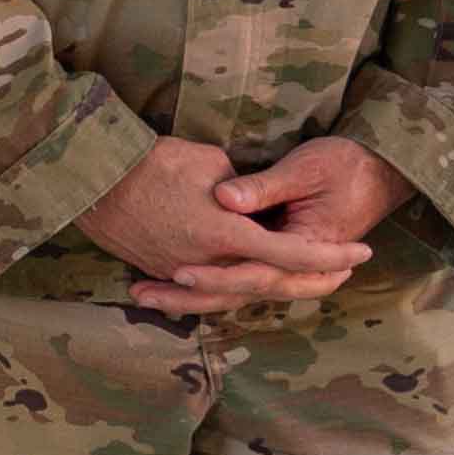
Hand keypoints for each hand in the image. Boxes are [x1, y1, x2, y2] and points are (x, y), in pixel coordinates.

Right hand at [78, 137, 375, 318]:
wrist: (92, 177)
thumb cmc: (153, 161)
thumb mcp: (209, 162)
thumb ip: (243, 189)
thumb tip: (253, 202)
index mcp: (227, 234)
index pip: (292, 252)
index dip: (329, 256)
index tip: (361, 253)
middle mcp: (210, 263)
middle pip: (271, 285)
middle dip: (311, 282)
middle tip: (340, 277)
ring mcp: (184, 272)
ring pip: (238, 293)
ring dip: (274, 289)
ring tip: (303, 285)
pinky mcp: (162, 271)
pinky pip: (207, 290)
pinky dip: (232, 289)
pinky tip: (246, 287)